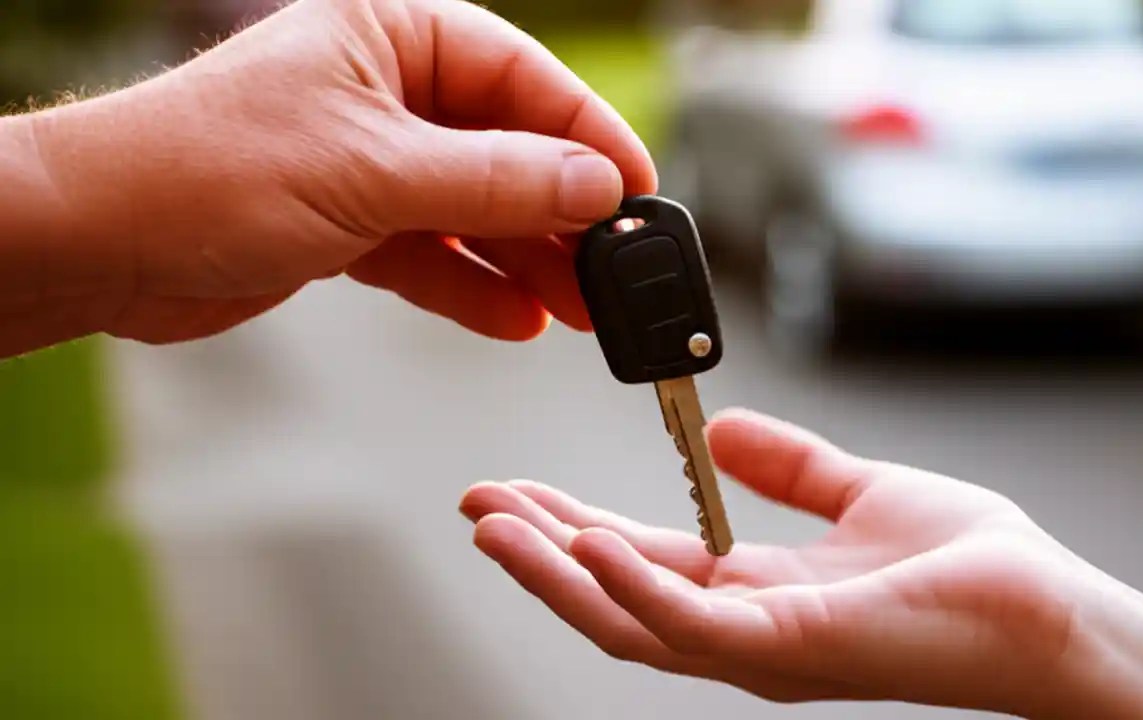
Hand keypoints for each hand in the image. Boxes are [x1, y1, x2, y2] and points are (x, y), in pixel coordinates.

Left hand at [12, 0, 653, 350]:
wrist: (100, 244)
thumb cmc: (209, 170)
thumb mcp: (376, 171)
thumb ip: (496, 181)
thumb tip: (595, 185)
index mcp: (393, 37)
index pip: (523, 79)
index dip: (587, 136)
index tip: (639, 192)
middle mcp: (387, 94)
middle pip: (507, 152)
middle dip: (561, 216)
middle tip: (616, 272)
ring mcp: (369, 163)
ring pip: (475, 213)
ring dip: (527, 263)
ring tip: (581, 311)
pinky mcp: (349, 226)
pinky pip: (433, 257)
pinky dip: (471, 290)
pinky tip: (517, 321)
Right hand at [460, 409, 1090, 715]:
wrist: (1045, 609)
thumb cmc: (969, 568)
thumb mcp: (856, 493)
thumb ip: (789, 467)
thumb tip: (723, 429)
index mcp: (753, 590)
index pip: (639, 561)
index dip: (570, 528)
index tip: (519, 490)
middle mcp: (741, 628)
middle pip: (612, 595)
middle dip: (539, 552)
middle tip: (477, 504)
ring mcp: (758, 644)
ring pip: (624, 619)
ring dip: (552, 573)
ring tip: (493, 524)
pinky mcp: (786, 645)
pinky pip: (687, 622)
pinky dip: (627, 586)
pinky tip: (585, 544)